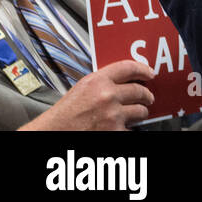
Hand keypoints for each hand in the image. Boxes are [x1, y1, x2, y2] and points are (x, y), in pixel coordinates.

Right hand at [20, 60, 154, 130]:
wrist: (51, 134)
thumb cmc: (63, 116)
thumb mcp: (81, 89)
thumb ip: (102, 82)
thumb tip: (123, 80)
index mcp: (97, 81)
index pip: (129, 67)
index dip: (143, 69)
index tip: (149, 73)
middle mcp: (107, 96)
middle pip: (139, 90)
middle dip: (145, 95)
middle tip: (147, 97)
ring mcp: (113, 115)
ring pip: (141, 110)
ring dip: (140, 113)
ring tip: (136, 114)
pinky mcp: (115, 131)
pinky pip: (131, 129)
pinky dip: (128, 129)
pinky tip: (121, 127)